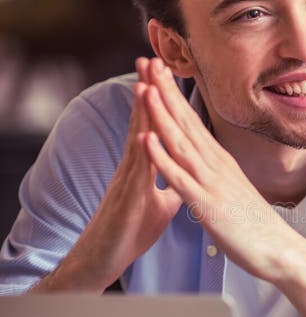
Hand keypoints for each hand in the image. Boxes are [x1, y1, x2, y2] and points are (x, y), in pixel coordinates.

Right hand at [59, 58, 181, 289]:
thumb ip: (172, 185)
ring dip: (141, 114)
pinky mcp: (126, 201)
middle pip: (144, 122)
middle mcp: (134, 168)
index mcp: (146, 166)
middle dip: (148, 91)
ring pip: (136, 141)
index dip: (162, 99)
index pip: (156, 125)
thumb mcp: (161, 204)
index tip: (167, 71)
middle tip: (151, 58)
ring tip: (145, 83)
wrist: (108, 258)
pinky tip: (143, 137)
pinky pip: (134, 176)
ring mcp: (128, 182)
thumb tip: (186, 175)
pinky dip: (140, 155)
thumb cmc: (131, 229)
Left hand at [139, 57, 304, 282]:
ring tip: (145, 88)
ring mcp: (211, 182)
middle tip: (148, 61)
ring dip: (161, 115)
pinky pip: (180, 178)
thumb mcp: (231, 189)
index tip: (159, 71)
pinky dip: (161, 157)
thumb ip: (214, 173)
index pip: (192, 120)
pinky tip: (146, 140)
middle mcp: (215, 165)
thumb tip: (203, 161)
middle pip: (185, 122)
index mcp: (219, 161)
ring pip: (180, 143)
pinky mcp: (207, 204)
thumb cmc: (254, 224)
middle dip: (164, 92)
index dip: (173, 95)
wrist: (279, 250)